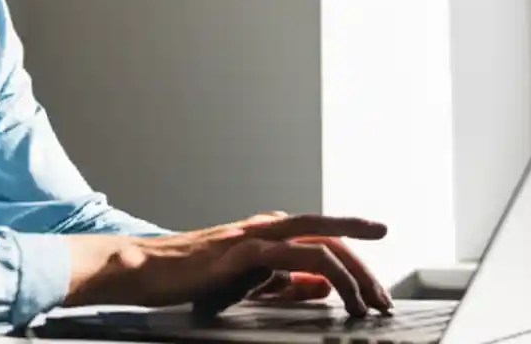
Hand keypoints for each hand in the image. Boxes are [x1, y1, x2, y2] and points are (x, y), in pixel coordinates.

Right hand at [63, 212, 390, 317]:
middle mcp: (267, 226)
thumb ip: (287, 282)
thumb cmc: (190, 277)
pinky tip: (332, 289)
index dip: (357, 264)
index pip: (325, 240)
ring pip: (319, 242)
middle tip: (384, 300)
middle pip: (331, 236)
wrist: (145, 269)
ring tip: (367, 303)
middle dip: (364, 268)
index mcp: (269, 232)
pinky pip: (291, 254)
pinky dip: (319, 270)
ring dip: (351, 273)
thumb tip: (324, 286)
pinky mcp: (241, 251)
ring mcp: (255, 235)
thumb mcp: (248, 282)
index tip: (378, 293)